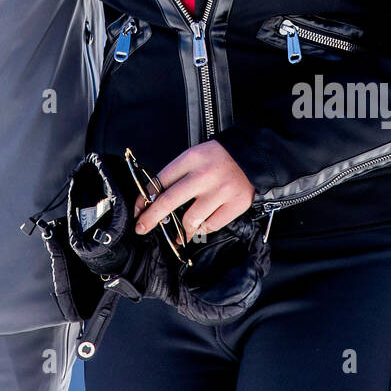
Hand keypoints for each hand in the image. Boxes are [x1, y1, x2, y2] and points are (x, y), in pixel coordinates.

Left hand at [133, 141, 254, 240]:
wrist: (251, 155)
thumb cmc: (219, 157)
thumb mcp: (194, 156)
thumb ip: (177, 175)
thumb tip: (155, 200)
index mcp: (191, 159)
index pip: (160, 181)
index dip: (144, 198)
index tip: (138, 209)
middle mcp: (204, 175)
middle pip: (169, 201)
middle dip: (151, 218)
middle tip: (142, 228)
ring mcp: (220, 191)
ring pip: (191, 220)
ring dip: (181, 231)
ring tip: (178, 234)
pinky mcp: (235, 204)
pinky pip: (211, 226)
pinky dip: (203, 228)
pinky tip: (201, 225)